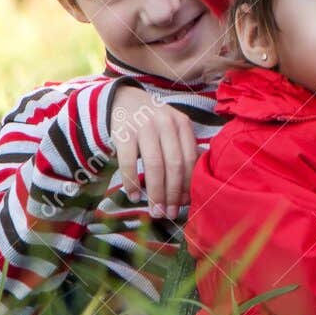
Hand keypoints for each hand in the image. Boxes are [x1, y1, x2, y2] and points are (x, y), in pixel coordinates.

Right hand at [109, 84, 196, 218]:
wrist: (123, 100)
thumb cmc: (153, 122)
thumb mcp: (173, 128)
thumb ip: (183, 150)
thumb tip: (192, 188)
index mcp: (182, 124)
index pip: (188, 160)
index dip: (187, 185)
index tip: (184, 204)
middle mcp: (166, 123)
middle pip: (173, 164)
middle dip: (172, 193)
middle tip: (169, 214)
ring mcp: (144, 126)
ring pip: (154, 165)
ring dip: (155, 192)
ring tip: (154, 211)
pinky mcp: (123, 132)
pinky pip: (129, 162)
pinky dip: (131, 182)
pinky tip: (134, 196)